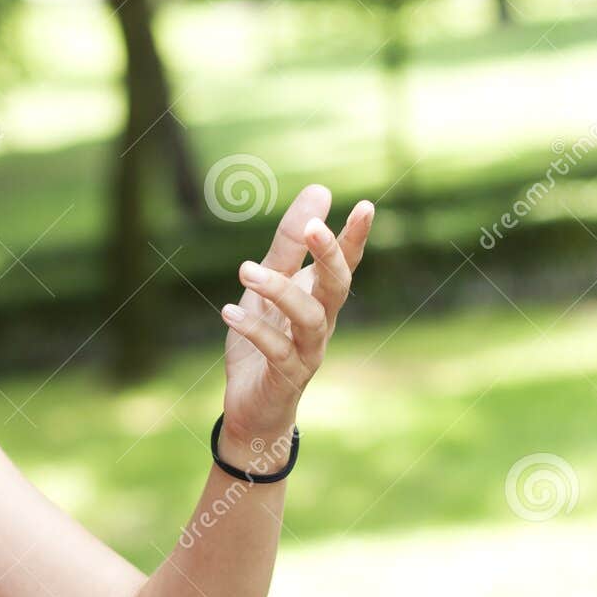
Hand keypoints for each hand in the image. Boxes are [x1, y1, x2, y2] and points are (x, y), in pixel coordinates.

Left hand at [219, 184, 373, 458]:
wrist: (255, 406)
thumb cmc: (265, 339)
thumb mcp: (269, 283)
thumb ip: (290, 243)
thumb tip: (320, 189)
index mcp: (320, 297)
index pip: (344, 262)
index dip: (355, 236)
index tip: (366, 205)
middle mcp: (322, 322)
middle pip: (337, 287)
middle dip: (330, 256)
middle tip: (314, 228)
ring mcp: (307, 351)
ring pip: (308, 318)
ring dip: (279, 291)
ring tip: (246, 269)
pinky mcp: (286, 377)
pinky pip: (276, 350)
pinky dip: (254, 329)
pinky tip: (230, 311)